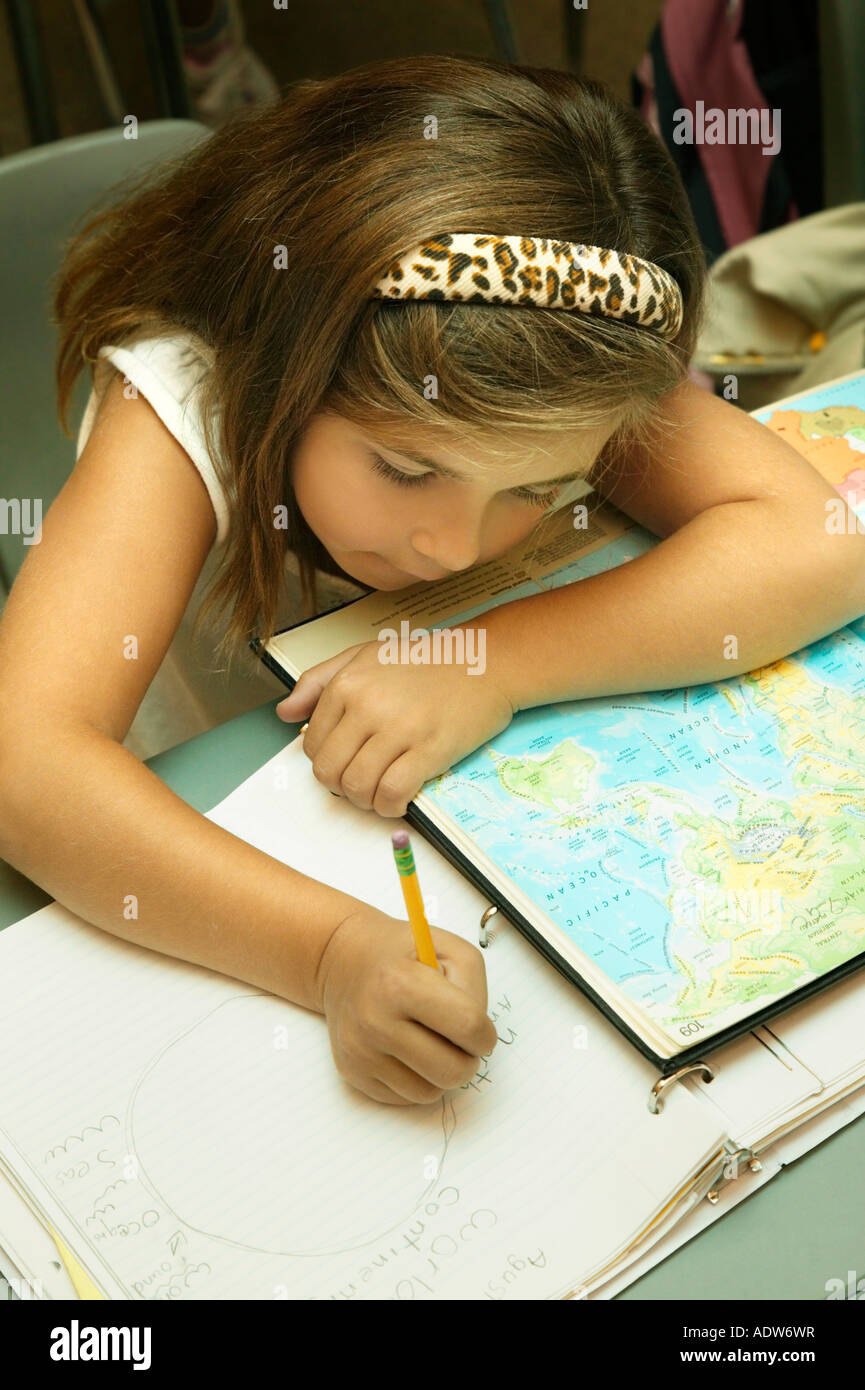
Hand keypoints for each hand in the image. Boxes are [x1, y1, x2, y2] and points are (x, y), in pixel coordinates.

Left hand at [275, 633, 514, 815]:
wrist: (486, 661)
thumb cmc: (428, 661)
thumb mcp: (364, 656)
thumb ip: (318, 682)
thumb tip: (285, 713)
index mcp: (347, 684)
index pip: (312, 745)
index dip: (326, 762)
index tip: (345, 762)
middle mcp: (367, 707)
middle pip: (330, 771)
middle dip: (340, 786)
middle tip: (360, 783)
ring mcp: (399, 730)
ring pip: (357, 787)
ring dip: (364, 801)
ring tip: (378, 792)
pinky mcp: (429, 750)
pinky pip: (393, 793)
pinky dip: (389, 807)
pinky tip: (398, 800)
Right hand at [317, 904, 498, 1104]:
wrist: (343, 960)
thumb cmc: (402, 953)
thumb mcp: (449, 948)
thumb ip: (473, 987)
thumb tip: (477, 1037)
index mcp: (401, 984)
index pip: (468, 1027)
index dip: (484, 1033)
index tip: (479, 1029)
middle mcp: (375, 1022)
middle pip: (452, 1071)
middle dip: (467, 1059)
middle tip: (459, 1041)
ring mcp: (361, 1052)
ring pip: (430, 1093)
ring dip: (440, 1072)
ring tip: (429, 1040)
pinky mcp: (353, 1073)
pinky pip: (406, 1098)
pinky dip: (416, 1079)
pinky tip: (406, 1049)